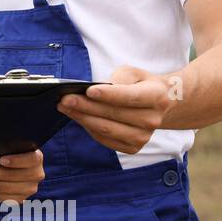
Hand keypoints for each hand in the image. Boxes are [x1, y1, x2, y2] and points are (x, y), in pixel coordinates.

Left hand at [0, 149, 43, 201]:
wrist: (4, 171)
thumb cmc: (3, 153)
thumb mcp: (6, 148)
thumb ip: (2, 146)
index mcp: (36, 158)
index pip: (31, 159)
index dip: (17, 160)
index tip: (0, 160)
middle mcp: (36, 174)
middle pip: (12, 175)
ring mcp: (29, 189)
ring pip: (4, 187)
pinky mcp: (19, 199)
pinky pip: (1, 196)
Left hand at [57, 65, 175, 153]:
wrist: (156, 106)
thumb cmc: (139, 85)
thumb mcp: (134, 73)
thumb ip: (122, 76)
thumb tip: (105, 86)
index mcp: (157, 97)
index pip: (130, 97)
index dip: (109, 94)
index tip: (88, 90)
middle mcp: (152, 120)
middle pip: (114, 114)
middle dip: (86, 106)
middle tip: (65, 98)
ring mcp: (143, 137)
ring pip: (106, 129)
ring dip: (82, 118)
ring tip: (64, 107)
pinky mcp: (132, 147)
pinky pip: (104, 139)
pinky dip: (88, 127)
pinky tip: (76, 116)